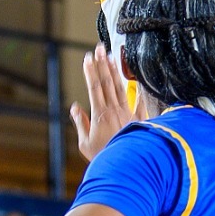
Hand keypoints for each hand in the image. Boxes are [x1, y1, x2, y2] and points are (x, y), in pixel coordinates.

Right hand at [69, 44, 139, 160]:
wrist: (126, 167)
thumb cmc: (103, 157)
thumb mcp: (85, 143)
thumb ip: (80, 123)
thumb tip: (75, 108)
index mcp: (99, 115)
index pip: (94, 88)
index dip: (90, 72)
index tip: (87, 58)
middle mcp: (114, 110)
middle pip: (106, 83)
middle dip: (101, 64)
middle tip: (98, 48)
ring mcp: (127, 113)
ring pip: (120, 87)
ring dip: (114, 71)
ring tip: (111, 56)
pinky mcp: (138, 119)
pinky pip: (139, 102)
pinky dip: (137, 89)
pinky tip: (136, 78)